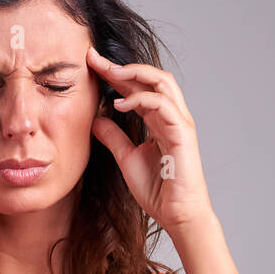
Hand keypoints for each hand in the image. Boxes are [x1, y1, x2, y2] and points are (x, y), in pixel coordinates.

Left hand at [87, 46, 213, 232]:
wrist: (177, 214)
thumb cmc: (158, 190)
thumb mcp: (127, 158)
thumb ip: (114, 137)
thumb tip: (95, 120)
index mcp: (159, 120)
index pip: (138, 88)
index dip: (115, 74)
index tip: (91, 64)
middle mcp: (171, 116)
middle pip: (150, 78)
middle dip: (122, 65)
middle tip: (95, 59)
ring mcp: (179, 122)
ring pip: (161, 82)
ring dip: (133, 73)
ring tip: (108, 73)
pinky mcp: (183, 132)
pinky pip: (162, 104)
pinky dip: (140, 99)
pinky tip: (119, 103)